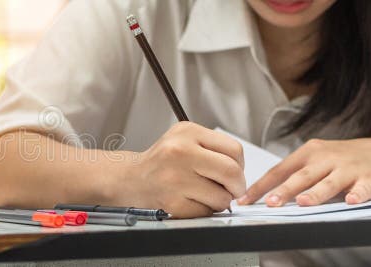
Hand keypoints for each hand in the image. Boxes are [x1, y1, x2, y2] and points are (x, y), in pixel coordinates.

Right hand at [123, 122, 245, 217]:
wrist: (130, 178)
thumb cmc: (160, 161)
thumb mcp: (183, 138)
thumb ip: (212, 147)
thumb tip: (240, 170)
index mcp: (186, 133)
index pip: (234, 150)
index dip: (240, 165)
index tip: (235, 172)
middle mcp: (179, 153)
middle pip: (232, 172)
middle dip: (237, 186)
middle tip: (231, 189)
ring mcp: (175, 179)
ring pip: (221, 197)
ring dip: (219, 200)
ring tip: (204, 194)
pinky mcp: (172, 203)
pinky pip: (205, 212)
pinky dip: (203, 210)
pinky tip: (190, 201)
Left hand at [238, 138, 370, 206]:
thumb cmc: (342, 159)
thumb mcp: (316, 161)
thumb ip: (295, 176)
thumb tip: (266, 195)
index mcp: (308, 154)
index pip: (278, 171)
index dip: (261, 186)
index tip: (245, 200)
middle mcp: (325, 159)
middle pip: (301, 176)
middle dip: (285, 190)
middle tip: (271, 203)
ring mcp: (347, 168)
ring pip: (329, 183)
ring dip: (315, 193)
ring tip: (303, 202)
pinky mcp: (369, 179)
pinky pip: (362, 188)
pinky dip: (356, 194)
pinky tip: (350, 200)